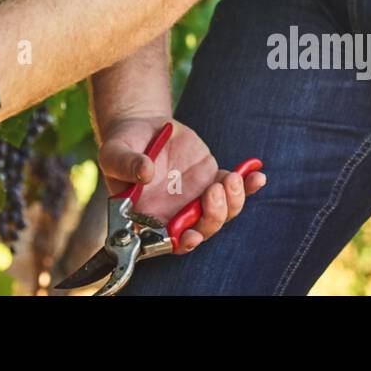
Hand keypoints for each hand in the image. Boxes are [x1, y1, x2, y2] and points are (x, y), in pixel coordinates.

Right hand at [98, 115, 265, 252]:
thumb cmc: (123, 146)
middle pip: (201, 230)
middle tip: (213, 191)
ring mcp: (196, 198)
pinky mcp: (211, 179)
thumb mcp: (114, 152)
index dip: (183, 242)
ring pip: (221, 214)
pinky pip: (233, 189)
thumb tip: (145, 172)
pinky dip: (247, 186)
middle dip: (212, 217)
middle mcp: (175, 213)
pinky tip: (257, 176)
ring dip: (232, 202)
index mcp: (148, 215)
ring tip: (231, 178)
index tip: (193, 236)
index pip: (167, 240)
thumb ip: (126, 164)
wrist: (144, 127)